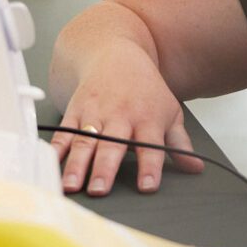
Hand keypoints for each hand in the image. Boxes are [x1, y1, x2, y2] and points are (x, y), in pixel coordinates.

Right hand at [49, 40, 204, 195]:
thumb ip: (180, 144)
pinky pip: (64, 133)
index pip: (151, 147)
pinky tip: (50, 164)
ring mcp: (95, 114)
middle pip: (112, 146)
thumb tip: (196, 168)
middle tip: (100, 191)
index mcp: (147, 120)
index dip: (150, 167)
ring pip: (84, 142)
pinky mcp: (75, 111)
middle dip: (105, 169)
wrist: (115, 56)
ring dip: (76, 165)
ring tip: (71, 186)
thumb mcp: (170, 112)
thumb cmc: (145, 89)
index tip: (148, 186)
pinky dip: (55, 149)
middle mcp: (120, 117)